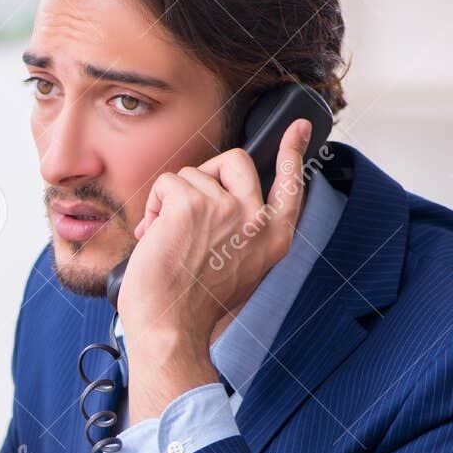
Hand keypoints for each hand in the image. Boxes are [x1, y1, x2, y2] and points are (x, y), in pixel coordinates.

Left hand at [119, 117, 313, 349]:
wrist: (170, 327)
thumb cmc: (193, 305)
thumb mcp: (240, 269)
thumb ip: (242, 233)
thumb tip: (219, 200)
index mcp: (274, 238)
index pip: (292, 185)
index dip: (292, 152)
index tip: (299, 126)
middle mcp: (257, 221)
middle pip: (235, 161)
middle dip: (205, 173)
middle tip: (184, 204)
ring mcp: (227, 209)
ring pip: (193, 174)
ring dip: (170, 201)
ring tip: (166, 238)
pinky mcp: (192, 204)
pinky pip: (167, 183)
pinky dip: (153, 205)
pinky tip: (153, 235)